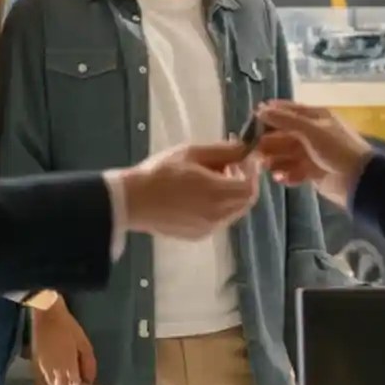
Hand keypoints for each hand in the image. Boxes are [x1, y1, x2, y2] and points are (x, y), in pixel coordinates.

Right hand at [32, 299, 96, 384]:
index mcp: (68, 363)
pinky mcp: (37, 360)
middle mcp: (55, 368)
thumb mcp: (83, 341)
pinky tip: (50, 382)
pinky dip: (48, 381)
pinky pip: (44, 376)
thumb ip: (87, 361)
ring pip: (50, 383)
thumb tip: (89, 377)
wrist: (46, 314)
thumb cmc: (67, 325)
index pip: (72, 384)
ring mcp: (44, 365)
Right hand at [119, 140, 259, 239]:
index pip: (250, 187)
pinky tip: (199, 194)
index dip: (252, 172)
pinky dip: (219, 206)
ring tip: (211, 178)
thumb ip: (223, 151)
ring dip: (231, 194)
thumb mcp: (191, 153)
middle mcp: (217, 216)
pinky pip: (219, 220)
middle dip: (243, 182)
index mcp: (217, 194)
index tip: (244, 158)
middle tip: (230, 166)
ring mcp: (208, 229)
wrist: (132, 201)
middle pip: (245, 201)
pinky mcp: (198, 235)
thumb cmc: (159, 173)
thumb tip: (244, 149)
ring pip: (233, 211)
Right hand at [254, 100, 373, 204]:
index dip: (273, 112)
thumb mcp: (311, 130)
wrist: (358, 179)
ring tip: (265, 165)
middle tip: (254, 148)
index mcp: (317, 118)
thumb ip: (285, 120)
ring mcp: (312, 154)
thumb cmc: (336, 149)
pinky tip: (280, 177)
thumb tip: (261, 109)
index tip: (254, 115)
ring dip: (275, 159)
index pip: (291, 110)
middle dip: (269, 141)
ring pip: (286, 154)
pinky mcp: (312, 172)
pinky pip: (293, 171)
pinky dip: (286, 174)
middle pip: (284, 134)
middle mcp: (313, 134)